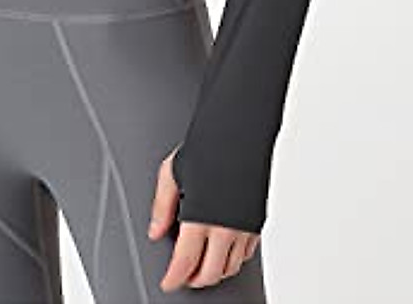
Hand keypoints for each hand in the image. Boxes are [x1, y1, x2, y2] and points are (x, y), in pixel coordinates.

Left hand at [149, 146, 260, 291]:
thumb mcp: (172, 172)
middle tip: (183, 276)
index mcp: (201, 217)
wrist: (240, 131)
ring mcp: (244, 226)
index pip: (185, 262)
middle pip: (210, 274)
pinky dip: (233, 259)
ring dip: (215, 272)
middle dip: (194, 280)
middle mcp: (225, 227)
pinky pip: (247, 254)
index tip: (168, 283)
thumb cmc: (207, 146)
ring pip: (231, 268)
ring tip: (201, 265)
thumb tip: (155, 232)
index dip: (174, 278)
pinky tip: (223, 250)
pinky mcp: (257, 221)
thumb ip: (162, 207)